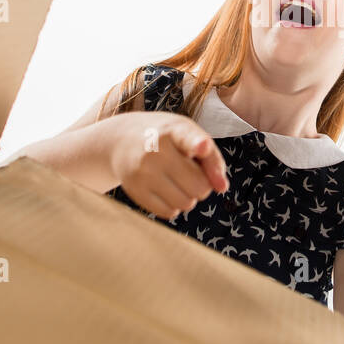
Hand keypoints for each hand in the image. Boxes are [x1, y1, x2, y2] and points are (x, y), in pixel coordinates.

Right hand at [106, 111, 229, 220]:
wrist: (121, 140)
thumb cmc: (166, 138)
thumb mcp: (189, 135)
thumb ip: (212, 158)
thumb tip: (222, 188)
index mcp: (173, 130)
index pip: (187, 138)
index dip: (198, 144)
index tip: (201, 146)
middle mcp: (155, 150)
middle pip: (199, 186)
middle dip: (202, 185)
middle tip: (191, 173)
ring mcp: (143, 172)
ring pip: (186, 203)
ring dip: (189, 197)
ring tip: (178, 181)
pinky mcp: (135, 191)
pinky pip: (169, 213)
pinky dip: (174, 206)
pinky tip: (166, 190)